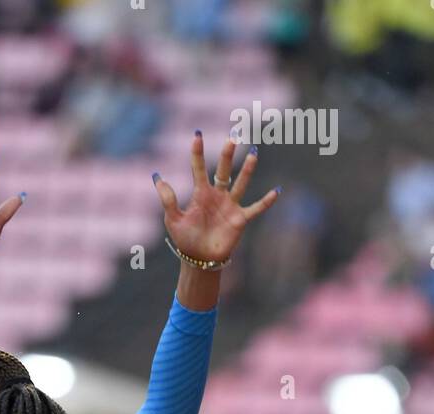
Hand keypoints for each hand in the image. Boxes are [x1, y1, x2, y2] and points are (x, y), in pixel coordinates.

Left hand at [152, 133, 278, 263]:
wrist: (198, 260)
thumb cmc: (185, 239)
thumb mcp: (172, 219)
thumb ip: (168, 199)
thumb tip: (157, 176)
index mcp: (200, 193)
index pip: (198, 168)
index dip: (197, 153)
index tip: (197, 135)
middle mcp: (217, 196)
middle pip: (223, 170)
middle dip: (227, 155)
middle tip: (232, 138)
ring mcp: (230, 206)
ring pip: (240, 184)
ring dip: (247, 170)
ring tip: (253, 154)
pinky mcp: (239, 220)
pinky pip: (255, 209)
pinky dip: (265, 202)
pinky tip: (276, 192)